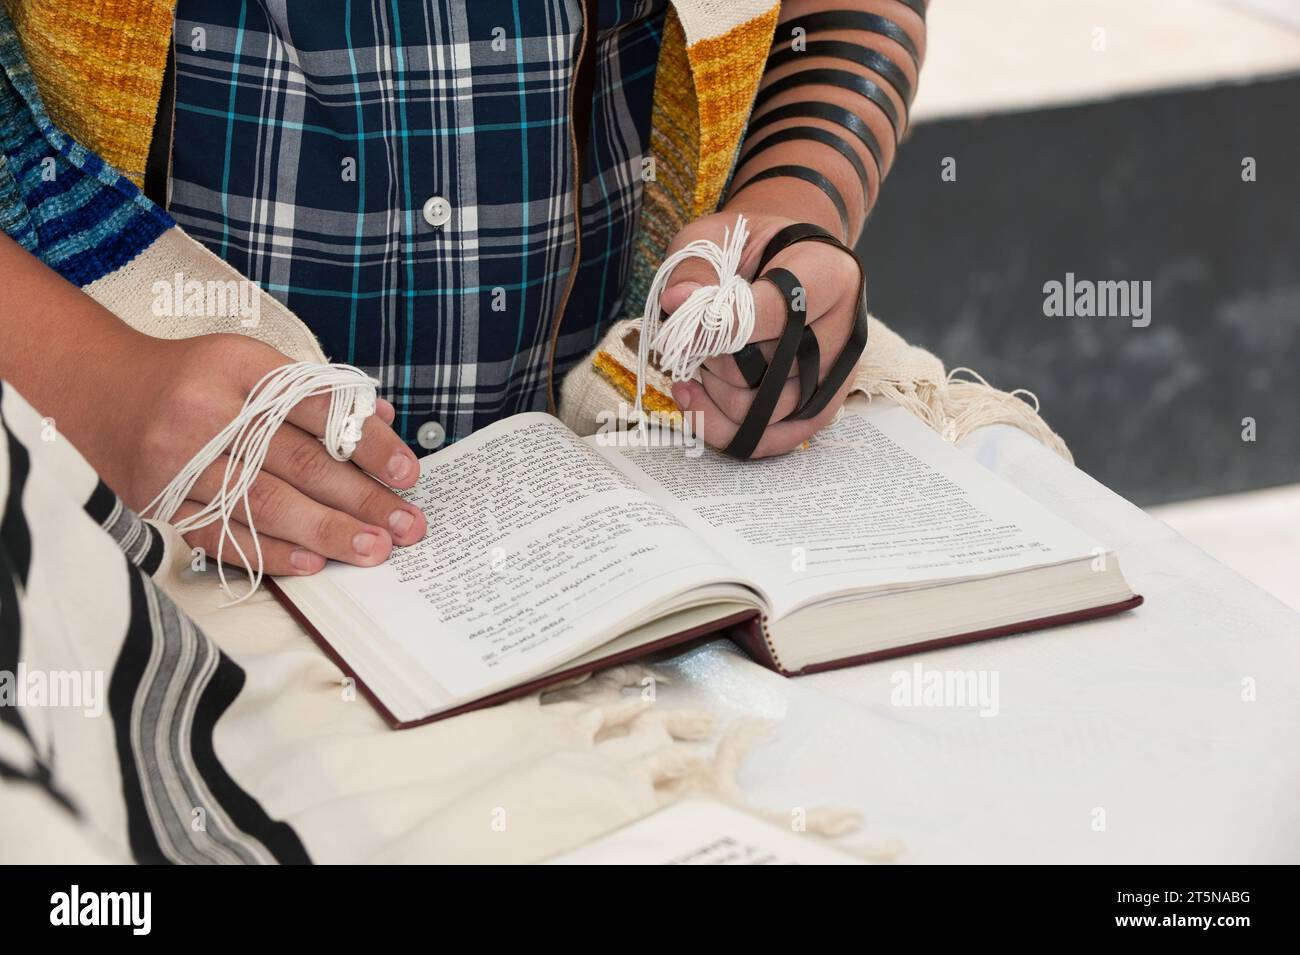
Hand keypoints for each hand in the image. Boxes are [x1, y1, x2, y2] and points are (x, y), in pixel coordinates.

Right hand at [107, 334, 426, 574]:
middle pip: (299, 460)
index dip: (368, 442)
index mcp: (238, 366)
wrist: (93, 391)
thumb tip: (380, 415)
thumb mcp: (250, 363)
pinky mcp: (158, 500)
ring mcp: (178, 459)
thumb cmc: (192, 379)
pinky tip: (314, 564)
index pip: (319, 406)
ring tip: (375, 550)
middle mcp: (206, 411)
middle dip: (362, 497)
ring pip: (265, 503)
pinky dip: (271, 552)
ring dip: (328, 531)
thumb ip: (314, 390)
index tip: (408, 472)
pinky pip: (222, 535)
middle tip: (408, 525)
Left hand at [657, 208, 861, 457]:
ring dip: (713, 391)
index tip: (678, 328)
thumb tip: (678, 302)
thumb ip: (695, 266)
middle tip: (692, 334)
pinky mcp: (820, 408)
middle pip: (766, 371)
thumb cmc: (748, 250)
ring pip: (763, 411)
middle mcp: (843, 330)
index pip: (774, 312)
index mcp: (828, 274)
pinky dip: (724, 429)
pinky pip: (773, 439)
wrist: (782, 264)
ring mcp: (835, 376)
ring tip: (698, 360)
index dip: (719, 325)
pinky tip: (693, 400)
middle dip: (713, 358)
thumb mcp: (715, 238)